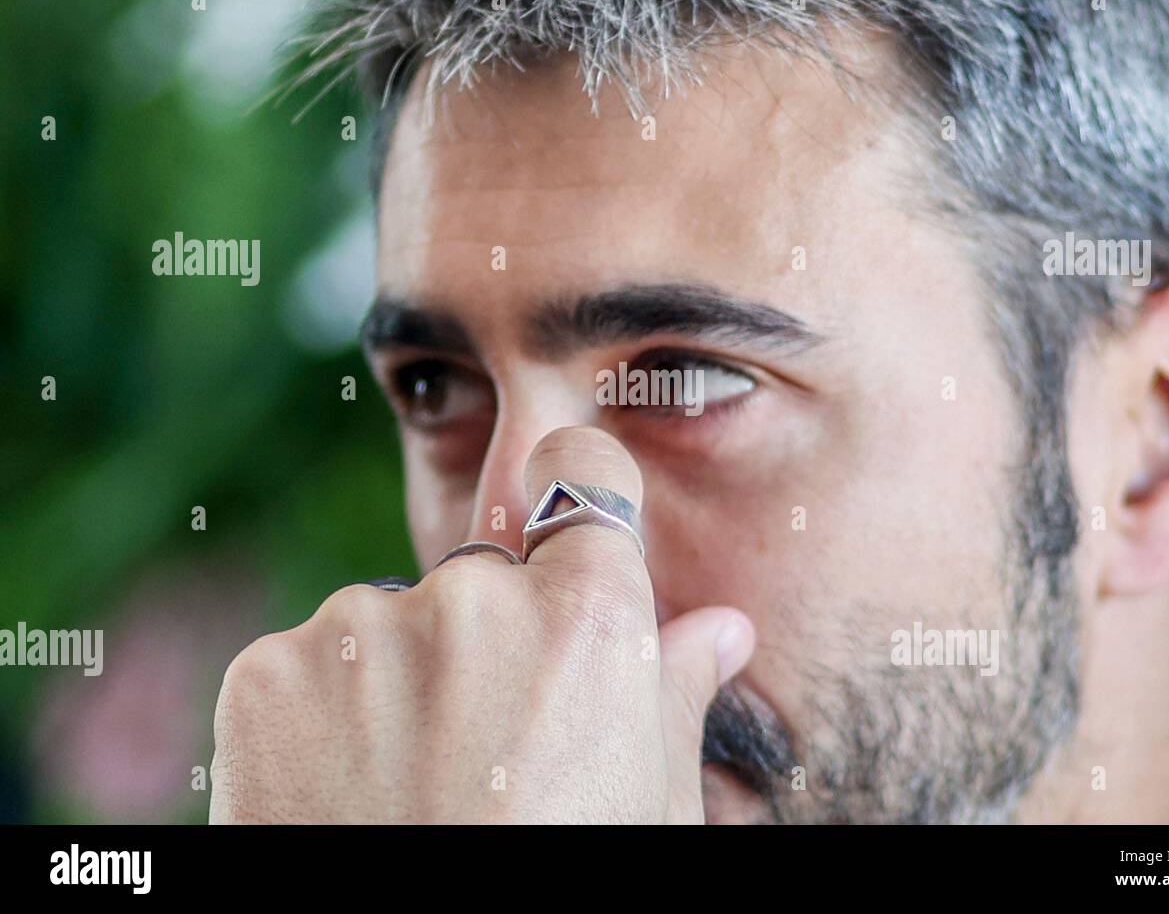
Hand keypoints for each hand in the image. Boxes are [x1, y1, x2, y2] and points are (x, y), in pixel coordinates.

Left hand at [209, 426, 754, 822]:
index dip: (572, 489)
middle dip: (486, 638)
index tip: (556, 519)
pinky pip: (311, 662)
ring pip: (393, 625)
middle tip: (482, 751)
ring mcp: (362, 628)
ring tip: (407, 790)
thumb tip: (723, 629)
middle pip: (485, 577)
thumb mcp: (646, 811)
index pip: (582, 471)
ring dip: (400, 682)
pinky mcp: (270, 670)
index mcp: (588, 621)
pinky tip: (342, 792)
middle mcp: (476, 597)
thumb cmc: (559, 883)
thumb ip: (676, 697)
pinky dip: (321, 715)